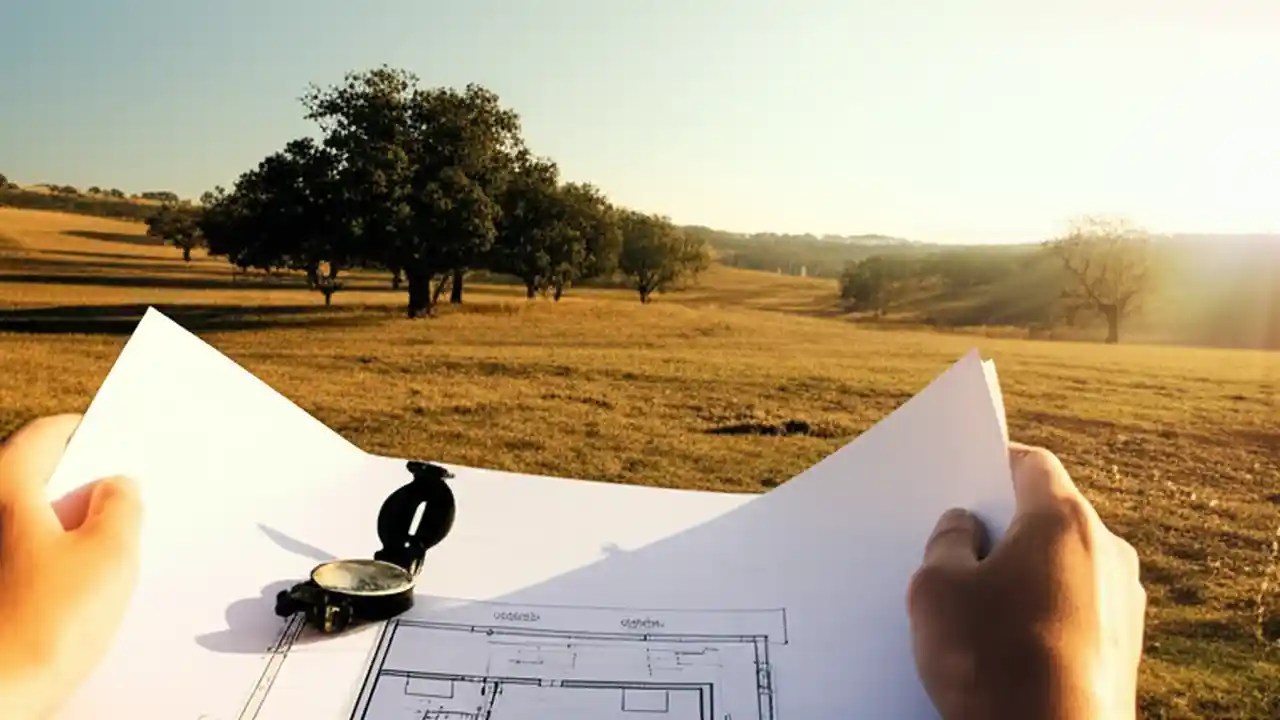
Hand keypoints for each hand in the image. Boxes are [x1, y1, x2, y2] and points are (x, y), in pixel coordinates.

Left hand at [0, 415, 142, 719]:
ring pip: (31, 521)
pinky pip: (25, 559)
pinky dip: (54, 559)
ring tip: (110, 551)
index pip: (46, 435)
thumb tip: (118, 490)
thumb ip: (123, 507)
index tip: (114, 434)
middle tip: (124, 496)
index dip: (88, 431)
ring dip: (69, 526)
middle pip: (36, 478)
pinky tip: (80, 588)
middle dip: (83, 484)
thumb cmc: (41, 629)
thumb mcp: (111, 554)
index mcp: (5, 488)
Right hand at [907, 443, 1145, 719]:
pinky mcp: (1125, 649)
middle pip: (1048, 516)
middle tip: (955, 548)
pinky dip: (1043, 614)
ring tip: (974, 608)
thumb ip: (946, 541)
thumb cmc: (990, 660)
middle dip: (1002, 528)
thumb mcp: (936, 586)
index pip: (1031, 464)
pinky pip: (1076, 609)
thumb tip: (965, 528)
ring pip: (1063, 566)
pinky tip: (1005, 644)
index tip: (963, 477)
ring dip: (1023, 575)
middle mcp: (1109, 551)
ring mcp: (1124, 603)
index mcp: (1064, 520)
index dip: (991, 462)